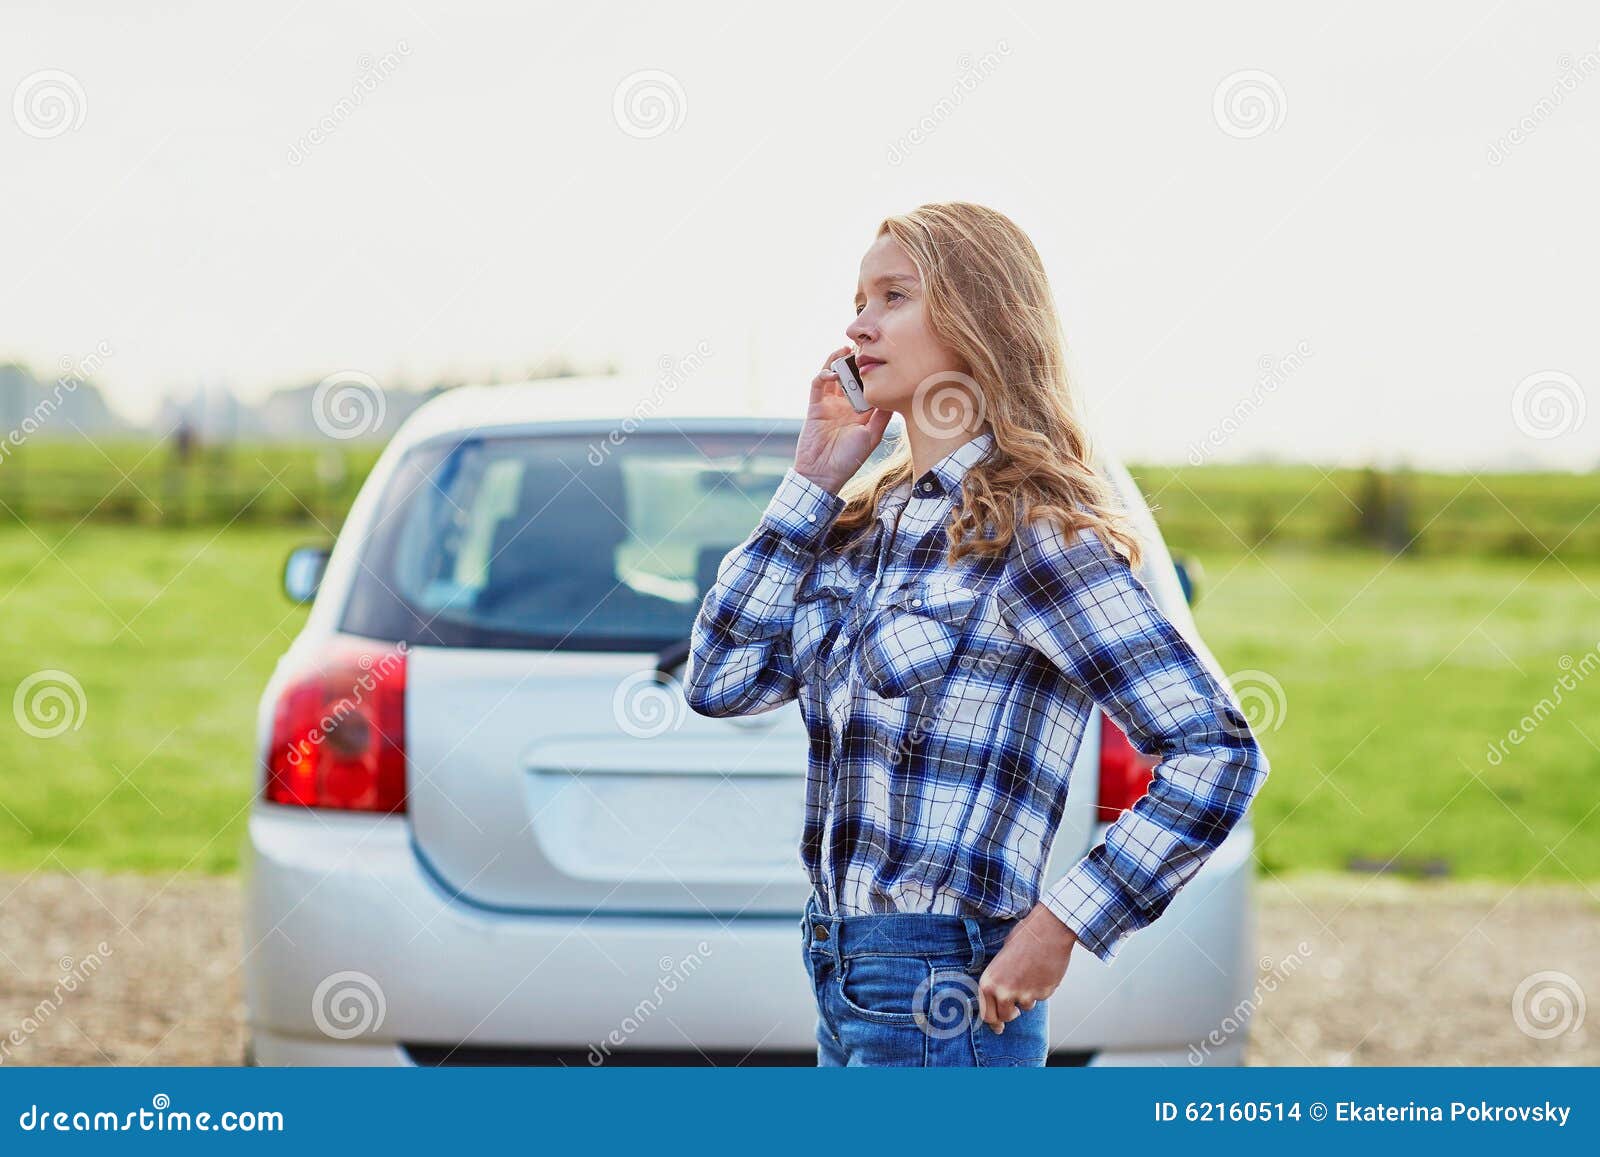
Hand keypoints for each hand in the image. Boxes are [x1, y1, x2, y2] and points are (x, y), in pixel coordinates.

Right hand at [793, 345, 892, 494]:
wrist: (822, 474)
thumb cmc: (849, 459)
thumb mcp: (872, 437)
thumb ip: (881, 416)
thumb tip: (895, 394)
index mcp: (862, 412)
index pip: (868, 386)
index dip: (872, 371)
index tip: (881, 356)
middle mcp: (846, 405)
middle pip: (851, 376)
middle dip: (855, 360)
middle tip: (862, 345)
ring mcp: (829, 404)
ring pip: (834, 376)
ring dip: (838, 361)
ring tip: (845, 349)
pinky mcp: (814, 406)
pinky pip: (818, 384)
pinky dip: (823, 374)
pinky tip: (831, 372)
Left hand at [976, 902, 1077, 1032]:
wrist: (1047, 931)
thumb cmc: (1022, 939)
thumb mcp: (1000, 959)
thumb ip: (998, 981)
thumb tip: (999, 999)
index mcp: (989, 983)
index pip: (986, 1015)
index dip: (993, 1022)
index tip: (997, 1027)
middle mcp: (1004, 992)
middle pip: (1005, 1017)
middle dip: (1010, 1014)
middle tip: (1014, 1010)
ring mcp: (1024, 995)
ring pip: (1025, 1006)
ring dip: (1027, 996)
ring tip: (1030, 974)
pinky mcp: (1042, 994)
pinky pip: (1040, 997)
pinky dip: (1041, 989)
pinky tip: (1042, 972)